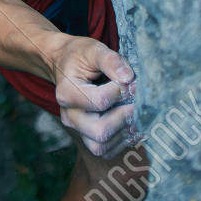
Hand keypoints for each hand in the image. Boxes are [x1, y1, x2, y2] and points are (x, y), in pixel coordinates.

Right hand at [50, 36, 137, 158]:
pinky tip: (131, 126)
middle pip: (99, 131)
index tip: (129, 80)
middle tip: (136, 104)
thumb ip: (111, 60)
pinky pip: (105, 151)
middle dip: (123, 119)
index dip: (119, 92)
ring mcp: (76, 128)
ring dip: (123, 135)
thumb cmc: (79, 56)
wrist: (64, 63)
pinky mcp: (86, 136)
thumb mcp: (93, 49)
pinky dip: (121, 143)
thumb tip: (128, 77)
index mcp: (67, 92)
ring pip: (101, 147)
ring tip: (135, 116)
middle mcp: (69, 115)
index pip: (100, 101)